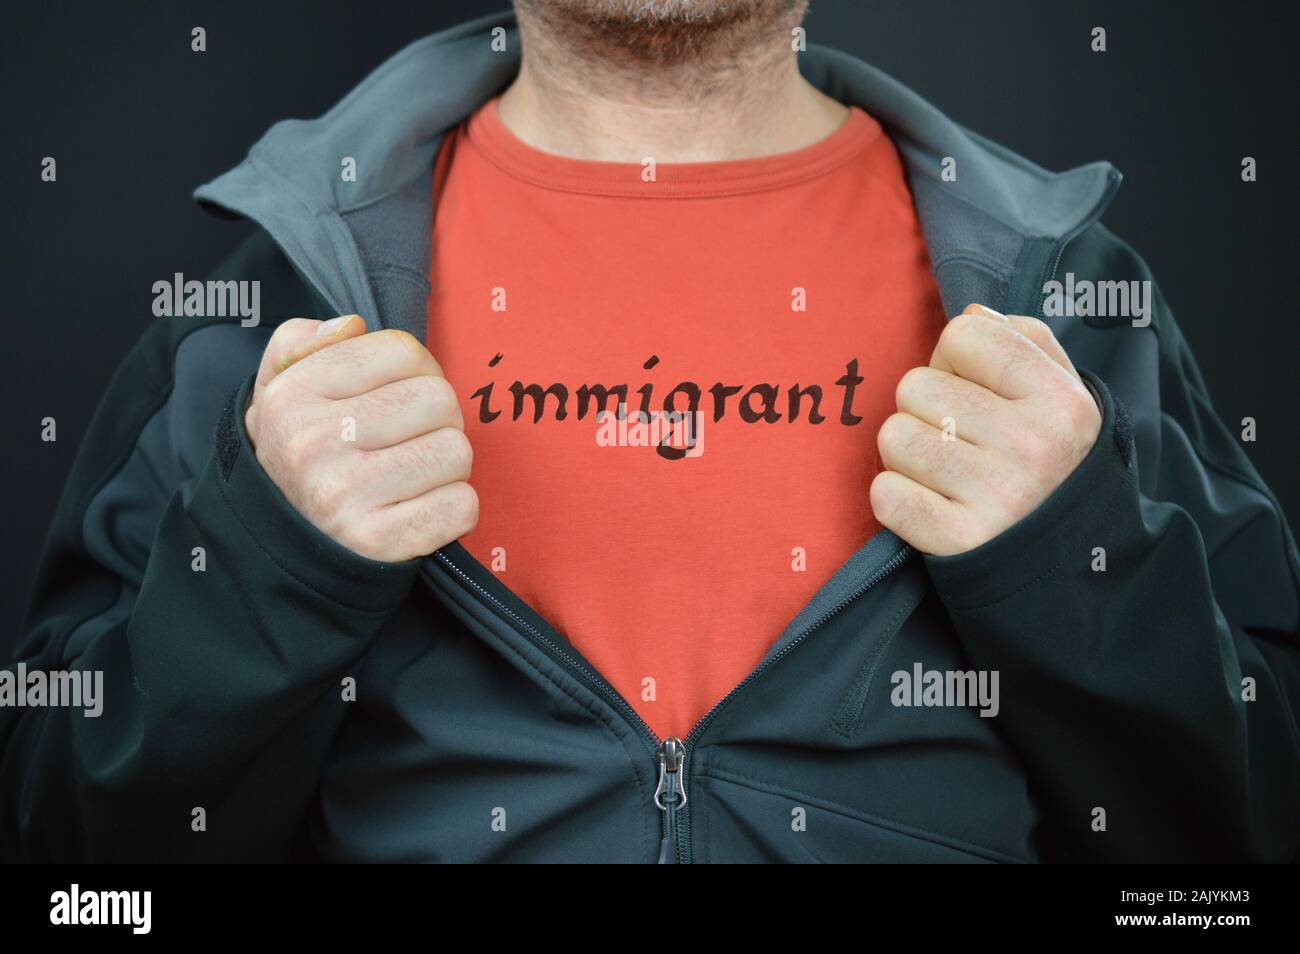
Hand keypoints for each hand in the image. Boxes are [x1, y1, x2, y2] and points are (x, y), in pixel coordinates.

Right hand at [244, 315, 476, 561]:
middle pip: (439, 399)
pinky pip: (462, 506)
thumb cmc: (298, 457)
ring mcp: (344, 496)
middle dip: (438, 420)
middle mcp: (313, 443)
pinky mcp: (378, 542)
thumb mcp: (277, 391)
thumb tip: (352, 325)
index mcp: (292, 396)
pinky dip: (453, 509)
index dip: (418, 371)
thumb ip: (300, 342)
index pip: (402, 351)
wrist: (279, 549)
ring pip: (457, 451)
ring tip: (413, 477)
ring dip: (448, 466)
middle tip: (411, 441)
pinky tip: (420, 510)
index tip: (400, 396)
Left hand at [870, 303, 1101, 555]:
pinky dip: (897, 500)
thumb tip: (970, 313)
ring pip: (892, 436)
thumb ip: (1024, 343)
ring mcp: (996, 496)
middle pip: (915, 385)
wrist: (1069, 569)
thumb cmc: (1052, 466)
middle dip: (926, 410)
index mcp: (1062, 401)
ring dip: (907, 455)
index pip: (964, 334)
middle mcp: (1034, 446)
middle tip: (959, 442)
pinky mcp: (958, 542)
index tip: (975, 390)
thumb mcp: (1064, 399)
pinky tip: (932, 506)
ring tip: (946, 474)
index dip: (954, 359)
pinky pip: (884, 494)